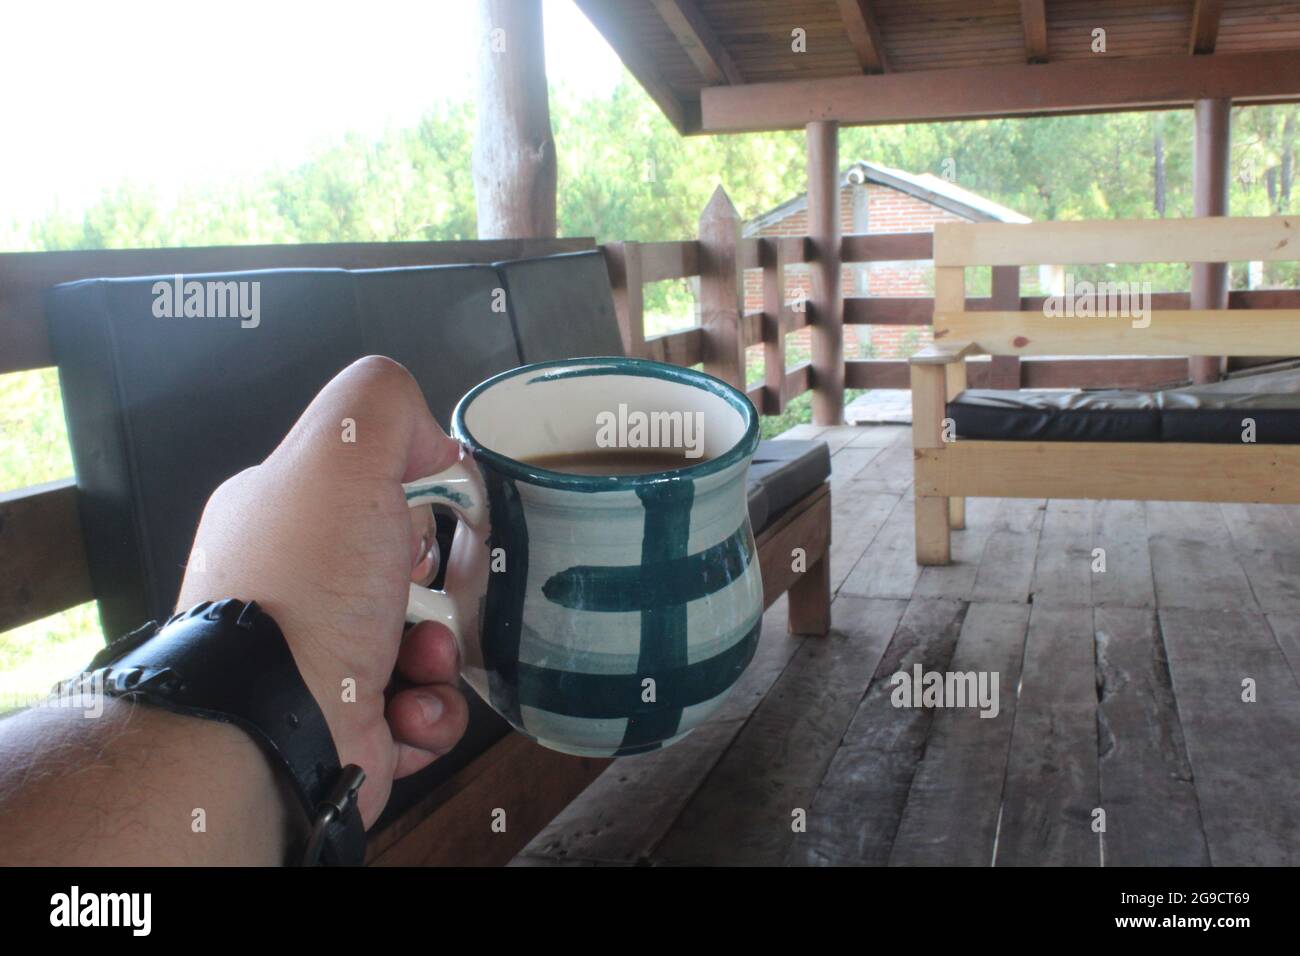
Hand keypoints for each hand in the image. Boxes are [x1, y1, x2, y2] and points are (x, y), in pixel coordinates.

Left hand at [175, 356, 468, 826]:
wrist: (266, 732)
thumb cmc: (304, 590)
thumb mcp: (341, 455)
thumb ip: (381, 404)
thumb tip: (426, 441)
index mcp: (277, 519)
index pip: (361, 493)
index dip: (410, 501)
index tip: (429, 517)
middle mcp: (289, 592)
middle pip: (401, 575)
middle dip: (437, 587)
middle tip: (430, 597)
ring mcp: (315, 666)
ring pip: (420, 646)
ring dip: (440, 655)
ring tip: (421, 664)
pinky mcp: (345, 729)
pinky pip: (419, 712)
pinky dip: (429, 712)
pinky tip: (408, 710)